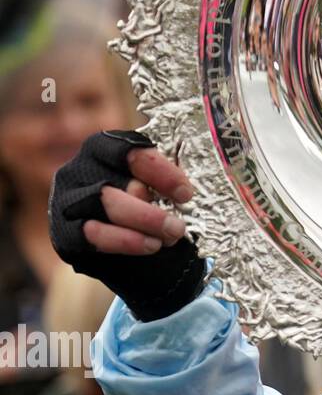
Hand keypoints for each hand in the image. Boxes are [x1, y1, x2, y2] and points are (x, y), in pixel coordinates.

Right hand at [48, 131, 206, 321]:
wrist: (132, 238)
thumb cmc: (148, 201)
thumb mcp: (158, 184)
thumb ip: (164, 182)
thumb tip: (185, 192)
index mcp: (103, 149)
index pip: (127, 151)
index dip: (159, 171)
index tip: (185, 194)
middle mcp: (78, 171)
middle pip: (110, 186)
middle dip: (149, 211)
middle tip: (178, 227)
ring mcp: (66, 202)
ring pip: (101, 210)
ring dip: (140, 224)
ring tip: (169, 237)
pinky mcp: (63, 232)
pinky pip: (90, 236)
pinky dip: (124, 241)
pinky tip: (150, 245)